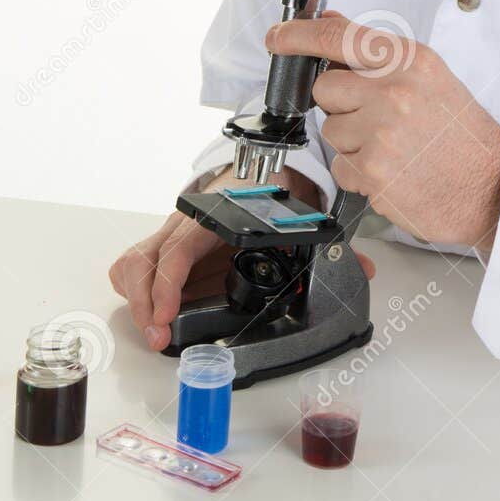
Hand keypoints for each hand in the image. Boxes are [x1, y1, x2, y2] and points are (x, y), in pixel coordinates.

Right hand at [108, 165, 375, 350]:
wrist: (257, 163)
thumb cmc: (269, 191)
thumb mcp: (298, 216)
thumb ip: (331, 245)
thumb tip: (366, 270)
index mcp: (215, 217)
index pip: (179, 249)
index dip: (167, 286)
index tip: (166, 317)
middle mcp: (185, 225)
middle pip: (145, 263)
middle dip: (146, 305)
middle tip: (159, 337)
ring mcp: (171, 234)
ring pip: (133, 264)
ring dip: (137, 300)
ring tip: (153, 333)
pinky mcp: (165, 245)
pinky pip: (134, 264)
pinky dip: (133, 289)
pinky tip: (148, 313)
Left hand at [265, 11, 499, 255]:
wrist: (492, 186)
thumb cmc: (461, 134)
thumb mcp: (429, 77)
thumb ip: (377, 53)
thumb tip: (331, 23)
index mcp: (409, 61)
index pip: (338, 36)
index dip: (298, 35)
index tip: (278, 38)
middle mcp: (394, 92)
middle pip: (325, 89)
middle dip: (342, 106)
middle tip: (379, 119)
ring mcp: (382, 133)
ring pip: (331, 132)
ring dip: (353, 143)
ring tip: (393, 147)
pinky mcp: (373, 172)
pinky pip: (341, 167)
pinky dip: (361, 174)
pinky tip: (393, 170)